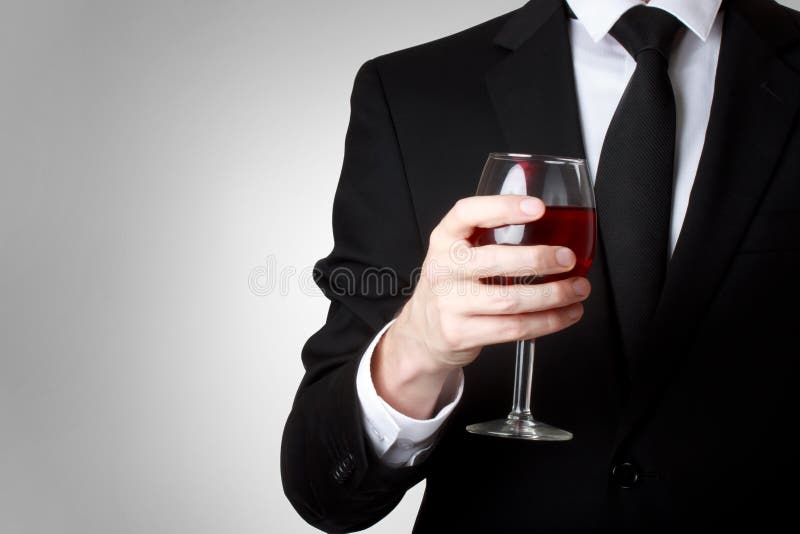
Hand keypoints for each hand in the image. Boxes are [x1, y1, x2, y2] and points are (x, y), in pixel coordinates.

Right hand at [373, 195, 590, 417]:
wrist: (423, 332)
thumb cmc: (453, 285)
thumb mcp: (458, 252)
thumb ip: (490, 236)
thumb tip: (551, 225)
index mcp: (444, 239)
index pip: (467, 213)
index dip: (503, 207)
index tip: (538, 208)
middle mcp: (443, 269)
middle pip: (494, 261)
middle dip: (539, 259)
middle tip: (568, 258)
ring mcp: (449, 303)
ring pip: (509, 300)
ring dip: (552, 296)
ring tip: (577, 289)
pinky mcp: (460, 334)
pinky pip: (513, 328)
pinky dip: (547, 322)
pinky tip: (565, 314)